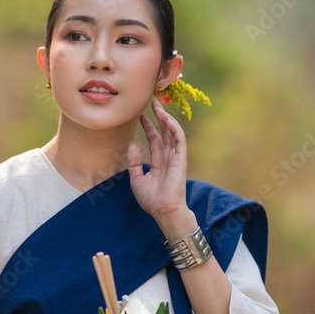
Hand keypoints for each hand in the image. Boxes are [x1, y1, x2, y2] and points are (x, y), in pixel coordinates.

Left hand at [127, 98, 191, 228]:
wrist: (163, 210)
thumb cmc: (152, 200)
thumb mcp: (137, 180)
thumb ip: (134, 163)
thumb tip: (132, 145)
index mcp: (159, 162)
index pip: (155, 140)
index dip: (149, 127)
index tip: (141, 116)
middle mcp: (168, 158)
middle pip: (165, 133)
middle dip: (159, 117)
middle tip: (153, 102)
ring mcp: (176, 157)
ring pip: (172, 133)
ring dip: (166, 119)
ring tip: (158, 107)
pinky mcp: (181, 159)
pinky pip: (179, 140)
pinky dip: (174, 129)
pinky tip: (167, 119)